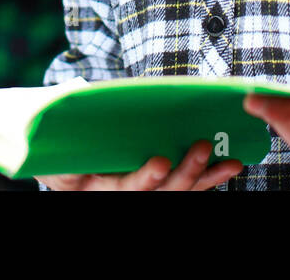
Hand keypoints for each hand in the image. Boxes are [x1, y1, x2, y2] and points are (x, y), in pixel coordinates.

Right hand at [35, 140, 242, 190]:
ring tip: (229, 160)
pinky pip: (191, 185)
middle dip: (185, 172)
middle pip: (162, 192)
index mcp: (101, 188)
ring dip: (207, 176)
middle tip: (201, 147)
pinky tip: (232, 164)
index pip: (127, 188)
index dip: (145, 177)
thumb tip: (80, 96)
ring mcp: (150, 190)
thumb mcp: (58, 144)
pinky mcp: (165, 184)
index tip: (160, 161)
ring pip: (181, 190)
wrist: (64, 158)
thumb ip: (72, 130)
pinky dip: (211, 176)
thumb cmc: (60, 149)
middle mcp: (128, 194)